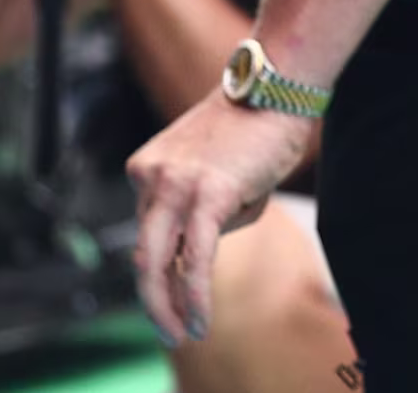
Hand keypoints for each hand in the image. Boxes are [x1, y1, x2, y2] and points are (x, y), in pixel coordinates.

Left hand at [129, 92, 316, 344]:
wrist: (278, 85)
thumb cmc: (258, 127)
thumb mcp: (217, 172)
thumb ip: (202, 210)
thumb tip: (197, 254)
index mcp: (147, 170)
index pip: (154, 229)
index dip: (171, 261)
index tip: (180, 286)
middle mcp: (150, 177)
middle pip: (140, 254)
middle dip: (150, 299)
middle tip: (165, 332)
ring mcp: (174, 185)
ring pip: (158, 260)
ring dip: (167, 304)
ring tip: (185, 331)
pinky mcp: (207, 194)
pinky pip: (193, 256)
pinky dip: (193, 292)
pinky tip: (199, 317)